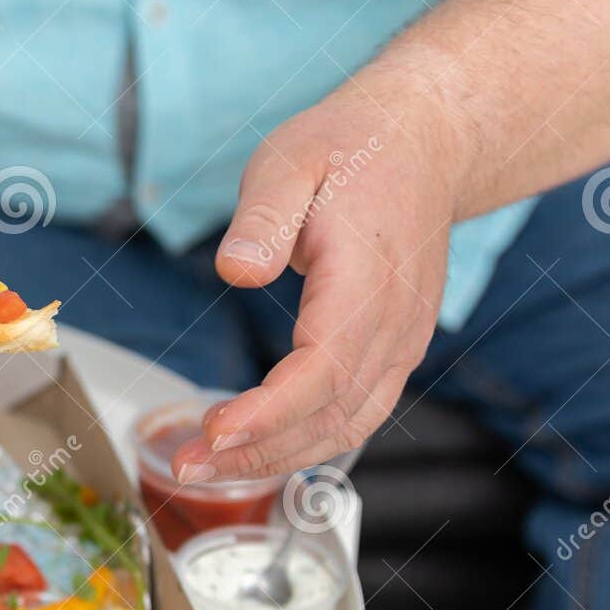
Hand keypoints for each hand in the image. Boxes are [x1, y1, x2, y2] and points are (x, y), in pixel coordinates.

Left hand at [172, 86, 456, 480]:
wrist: (422, 143)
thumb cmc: (351, 150)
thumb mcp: (292, 159)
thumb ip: (264, 216)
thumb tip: (238, 270)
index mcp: (367, 281)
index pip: (322, 370)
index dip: (269, 412)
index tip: (213, 430)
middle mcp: (394, 324)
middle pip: (330, 414)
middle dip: (256, 451)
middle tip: (186, 465)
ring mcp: (402, 342)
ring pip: (347, 426)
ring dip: (277, 456)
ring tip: (208, 466)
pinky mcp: (395, 350)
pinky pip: (356, 414)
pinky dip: (306, 440)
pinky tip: (256, 449)